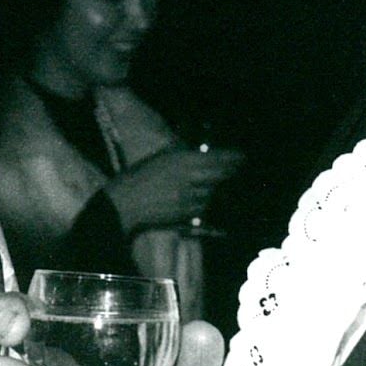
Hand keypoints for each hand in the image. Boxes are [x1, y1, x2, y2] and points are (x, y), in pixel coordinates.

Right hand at [100, 144, 246, 233]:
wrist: (124, 204)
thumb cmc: (137, 176)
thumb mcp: (160, 157)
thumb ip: (180, 153)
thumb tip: (196, 150)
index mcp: (184, 161)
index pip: (218, 159)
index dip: (233, 158)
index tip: (242, 156)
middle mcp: (191, 179)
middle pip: (221, 175)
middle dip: (231, 171)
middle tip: (237, 168)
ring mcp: (190, 199)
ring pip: (212, 192)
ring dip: (215, 188)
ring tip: (213, 182)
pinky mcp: (185, 214)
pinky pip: (202, 207)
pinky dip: (203, 202)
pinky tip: (199, 198)